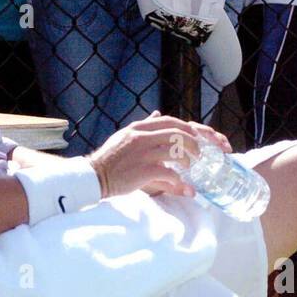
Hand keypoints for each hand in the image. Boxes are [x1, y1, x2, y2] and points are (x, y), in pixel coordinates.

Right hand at [88, 112, 231, 197]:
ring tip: (192, 167)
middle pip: (178, 133)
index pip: (171, 121)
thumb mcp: (126, 136)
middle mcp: (141, 136)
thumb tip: (158, 113)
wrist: (94, 176)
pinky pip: (168, 172)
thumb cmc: (112, 159)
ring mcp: (142, 152)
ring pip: (176, 150)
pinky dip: (177, 179)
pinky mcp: (142, 170)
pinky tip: (180, 183)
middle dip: (195, 143)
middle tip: (202, 154)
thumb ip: (145, 126)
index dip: (190, 128)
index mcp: (139, 127)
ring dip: (189, 159)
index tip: (201, 137)